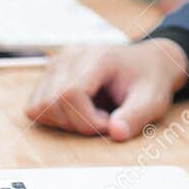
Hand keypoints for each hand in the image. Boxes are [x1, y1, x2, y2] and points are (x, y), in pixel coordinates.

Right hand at [24, 39, 187, 140]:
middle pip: (52, 102)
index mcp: (98, 58)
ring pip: (39, 105)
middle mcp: (72, 55)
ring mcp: (58, 62)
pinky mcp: (51, 74)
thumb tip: (115, 133)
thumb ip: (136, 116)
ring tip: (93, 113)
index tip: (110, 123)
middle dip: (77, 123)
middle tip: (104, 119)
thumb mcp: (153, 101)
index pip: (70, 94)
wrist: (148, 64)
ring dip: (65, 121)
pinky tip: (80, 111)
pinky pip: (35, 105)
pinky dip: (54, 117)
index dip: (87, 120)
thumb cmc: (149, 81)